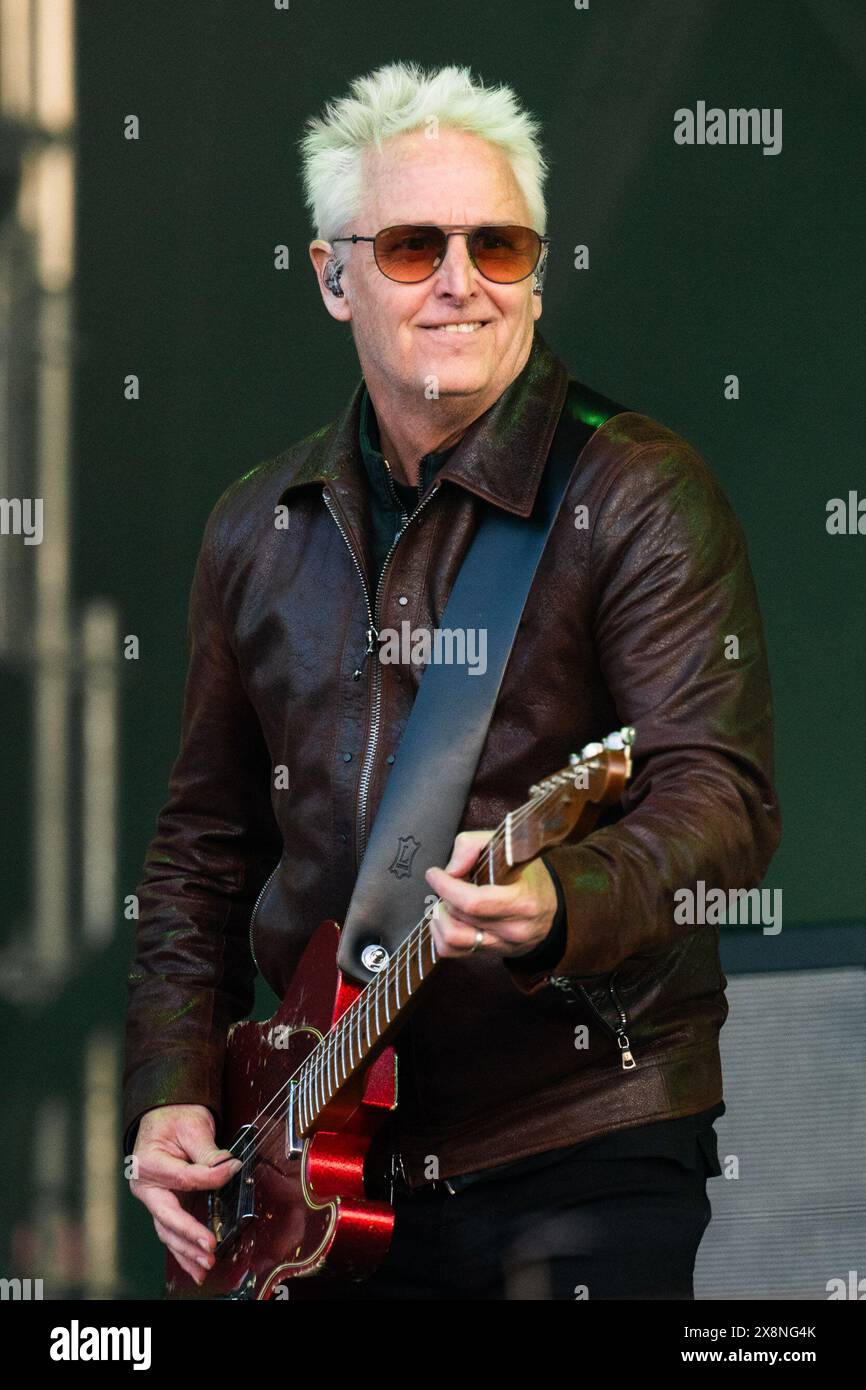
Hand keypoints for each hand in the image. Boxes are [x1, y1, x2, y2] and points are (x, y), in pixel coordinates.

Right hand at [127, 1103, 241, 1285]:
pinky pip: (172, 1232)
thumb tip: (229, 1168)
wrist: (164, 1117)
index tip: (233, 1169)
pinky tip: (196, 1266)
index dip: (211, 1177)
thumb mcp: (192, 1127)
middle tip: (210, 1246)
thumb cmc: (175, 1119)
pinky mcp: (164, 1206)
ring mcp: (153, 1199)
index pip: (183, 1178)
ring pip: (168, 1231)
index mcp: (148, 1163)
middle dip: (189, 1235)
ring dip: (187, 1251)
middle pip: (167, 1216)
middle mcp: (146, 1186)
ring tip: (205, 1265)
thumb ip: (208, 1152)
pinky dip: (184, 1250)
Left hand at [424, 830, 558, 959]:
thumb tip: (450, 870)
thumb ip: (473, 846)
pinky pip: (451, 951)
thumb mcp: (507, 848)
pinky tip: (446, 918)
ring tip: (445, 902)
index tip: (434, 873)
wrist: (551, 911)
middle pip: (459, 916)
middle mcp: (513, 929)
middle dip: (444, 896)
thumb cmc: (527, 876)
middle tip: (447, 883)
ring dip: (440, 917)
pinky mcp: (489, 955)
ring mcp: (502, 946)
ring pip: (451, 938)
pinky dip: (440, 933)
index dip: (447, 887)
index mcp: (522, 901)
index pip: (474, 901)